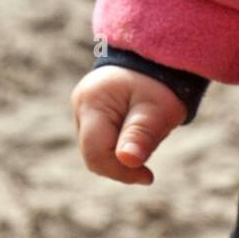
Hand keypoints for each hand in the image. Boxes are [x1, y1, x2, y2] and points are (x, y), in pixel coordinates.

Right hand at [71, 65, 185, 185]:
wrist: (155, 61)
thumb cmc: (158, 84)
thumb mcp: (157, 110)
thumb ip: (141, 134)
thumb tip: (128, 160)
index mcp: (91, 102)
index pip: (96, 154)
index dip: (120, 172)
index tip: (148, 176)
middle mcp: (80, 107)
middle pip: (95, 156)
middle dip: (123, 164)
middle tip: (150, 153)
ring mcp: (81, 113)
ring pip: (98, 154)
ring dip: (123, 156)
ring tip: (145, 135)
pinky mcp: (89, 119)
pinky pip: (102, 146)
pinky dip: (121, 150)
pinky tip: (137, 137)